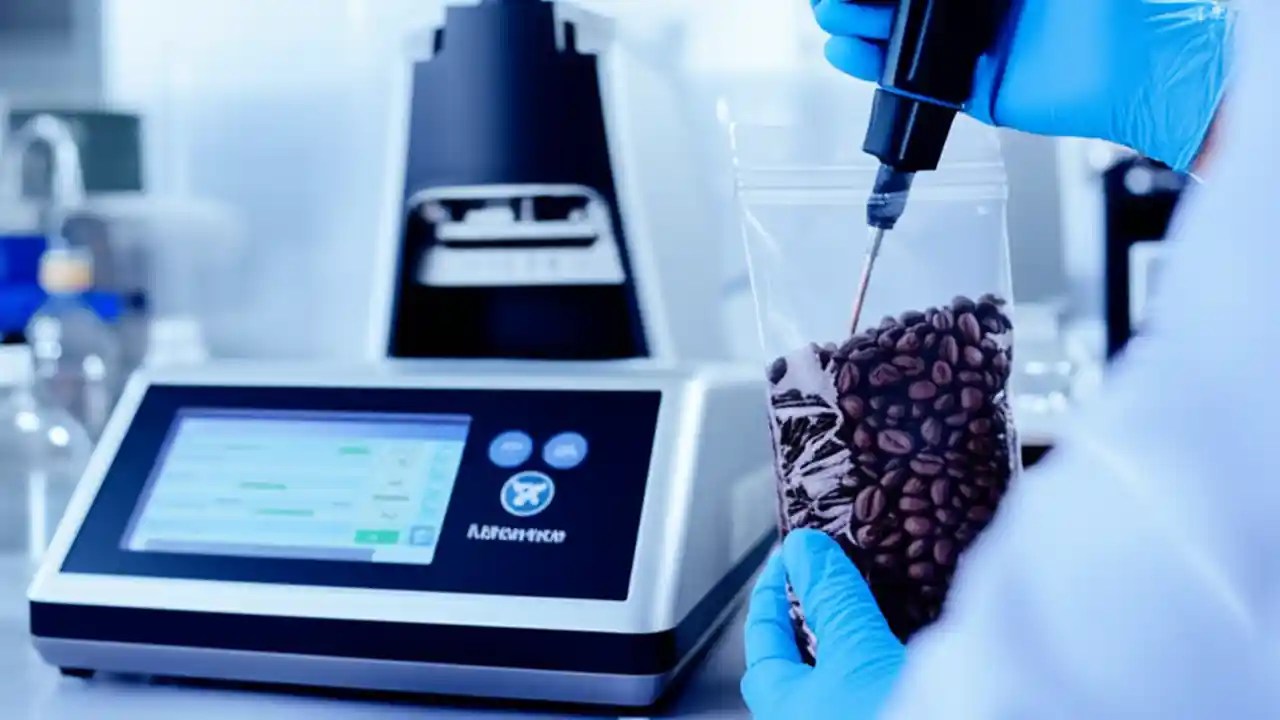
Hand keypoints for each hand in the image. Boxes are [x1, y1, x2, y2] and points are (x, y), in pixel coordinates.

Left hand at [742, 530, 905, 718]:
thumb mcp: (859, 653)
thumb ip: (831, 598)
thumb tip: (804, 547)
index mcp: (779, 710)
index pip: (762, 639)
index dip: (772, 591)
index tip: (789, 558)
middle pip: (793, 671)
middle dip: (810, 627)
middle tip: (829, 587)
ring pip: (830, 688)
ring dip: (847, 654)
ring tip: (871, 620)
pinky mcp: (887, 718)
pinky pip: (864, 699)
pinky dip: (877, 675)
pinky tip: (905, 663)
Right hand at [810, 0, 1233, 171]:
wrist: (1143, 69)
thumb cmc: (1118, 5)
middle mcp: (984, 10)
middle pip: (906, 5)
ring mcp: (975, 49)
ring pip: (901, 39)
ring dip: (861, 27)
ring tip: (831, 16)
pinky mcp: (972, 91)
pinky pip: (914, 81)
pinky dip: (876, 70)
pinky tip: (848, 51)